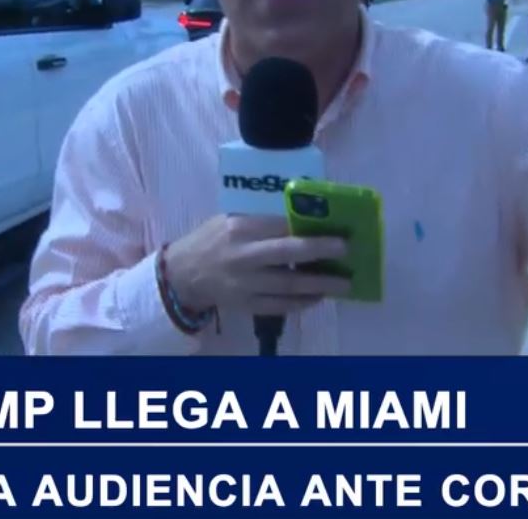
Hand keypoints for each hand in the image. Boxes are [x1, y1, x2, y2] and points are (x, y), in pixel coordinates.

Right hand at [163, 215, 348, 315]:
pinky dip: (302, 303)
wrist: (182, 275)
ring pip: (288, 286)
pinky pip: (280, 306)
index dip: (308, 226)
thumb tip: (304, 220)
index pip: (280, 225)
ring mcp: (244, 284)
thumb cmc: (211, 241)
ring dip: (319, 285)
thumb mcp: (229, 220)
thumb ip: (261, 221)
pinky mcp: (245, 305)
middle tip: (345, 249)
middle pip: (287, 253)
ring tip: (343, 284)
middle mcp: (242, 256)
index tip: (334, 226)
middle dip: (320, 250)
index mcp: (239, 228)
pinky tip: (318, 297)